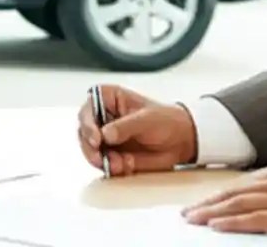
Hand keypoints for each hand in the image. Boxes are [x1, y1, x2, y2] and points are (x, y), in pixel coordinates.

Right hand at [76, 84, 196, 175]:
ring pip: (90, 151)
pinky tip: (126, 166)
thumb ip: (125, 126)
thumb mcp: (146, 119)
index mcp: (109, 99)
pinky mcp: (112, 154)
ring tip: (120, 163)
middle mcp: (103, 118)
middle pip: (84, 132)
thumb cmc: (166, 120)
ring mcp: (106, 137)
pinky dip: (112, 168)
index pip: (88, 108)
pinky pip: (104, 164)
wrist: (181, 141)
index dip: (87, 123)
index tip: (96, 138)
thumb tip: (105, 134)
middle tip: (101, 158)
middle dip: (91, 148)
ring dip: (102, 160)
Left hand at [182, 161, 266, 240]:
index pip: (245, 183)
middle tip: (186, 214)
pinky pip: (258, 219)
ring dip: (213, 213)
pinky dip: (234, 222)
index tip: (202, 203)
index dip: (220, 195)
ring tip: (193, 221)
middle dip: (209, 204)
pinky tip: (217, 226)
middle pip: (236, 192)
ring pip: (240, 204)